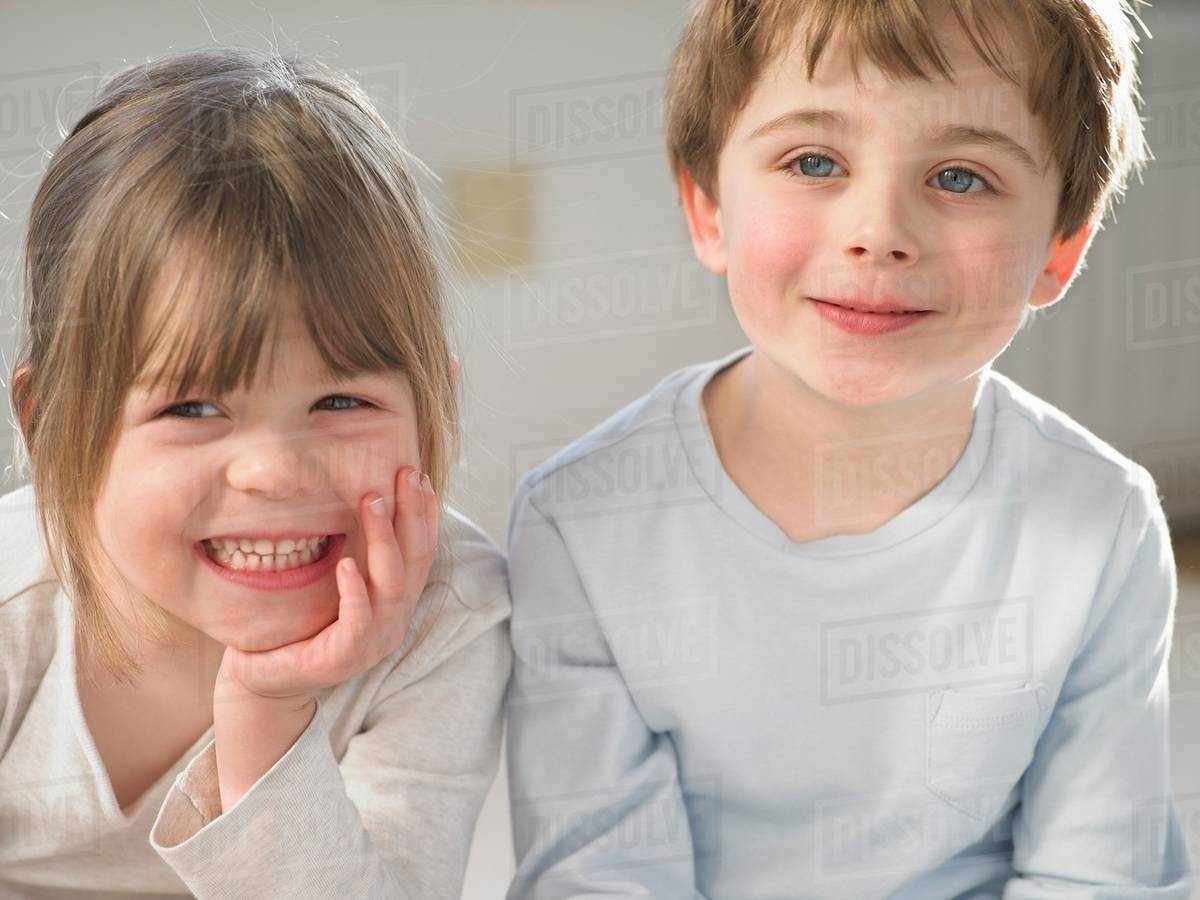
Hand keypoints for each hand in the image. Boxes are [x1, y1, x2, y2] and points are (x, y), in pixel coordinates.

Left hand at [216, 465, 439, 704]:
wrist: (263, 681)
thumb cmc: (295, 626)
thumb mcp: (328, 585)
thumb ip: (348, 553)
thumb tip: (347, 495)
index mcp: (394, 602)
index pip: (420, 552)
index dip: (424, 514)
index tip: (417, 476)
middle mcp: (393, 619)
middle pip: (416, 560)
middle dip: (414, 514)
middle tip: (406, 474)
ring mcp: (374, 641)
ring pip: (392, 584)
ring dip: (384, 539)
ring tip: (373, 501)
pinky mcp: (345, 658)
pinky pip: (359, 621)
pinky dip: (355, 592)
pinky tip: (346, 564)